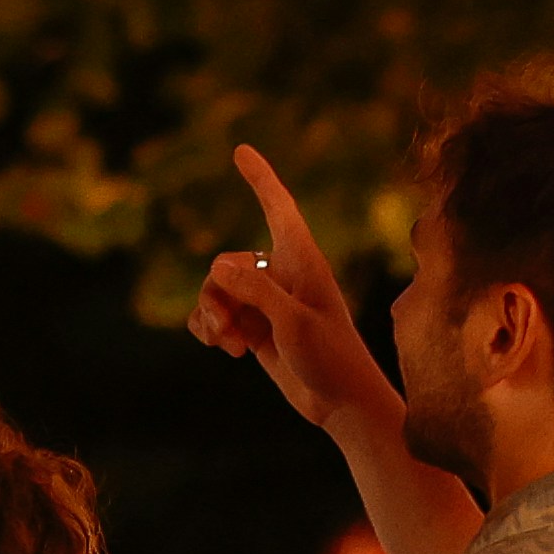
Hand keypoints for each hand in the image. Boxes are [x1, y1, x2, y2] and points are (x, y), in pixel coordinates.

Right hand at [185, 149, 404, 455]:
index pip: (277, 208)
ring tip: (225, 343)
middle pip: (227, 264)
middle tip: (225, 328)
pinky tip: (224, 348)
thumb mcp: (293, 323)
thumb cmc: (330, 358)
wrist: (342, 404)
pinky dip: (211, 328)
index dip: (260, 178)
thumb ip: (256, 291)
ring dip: (211, 314)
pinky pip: (216, 315)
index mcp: (302, 261)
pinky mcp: (256, 328)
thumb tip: (216, 264)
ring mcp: (267, 302)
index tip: (240, 150)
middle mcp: (282, 275)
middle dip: (215, 293)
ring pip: (216, 291)